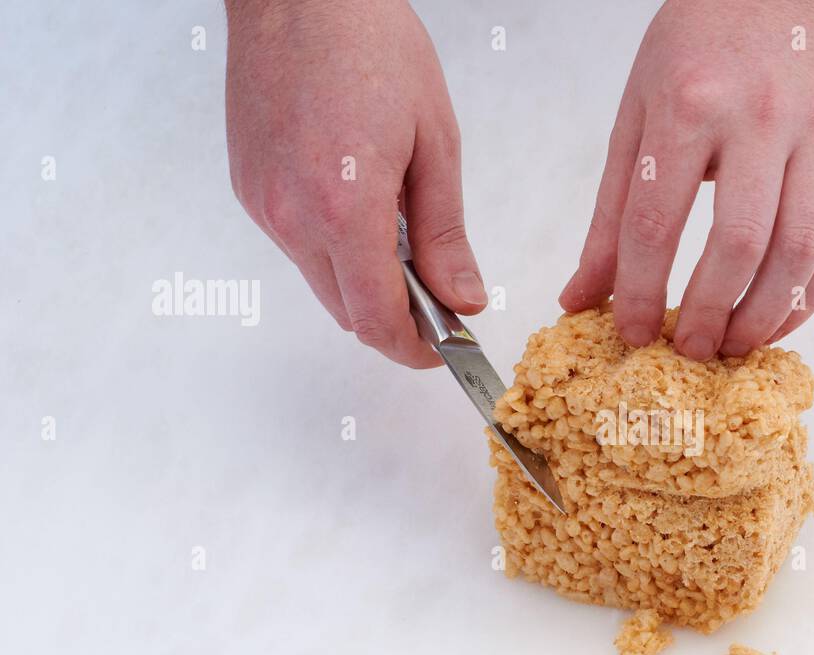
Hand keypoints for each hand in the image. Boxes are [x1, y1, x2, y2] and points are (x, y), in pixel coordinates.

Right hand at [225, 0, 485, 367]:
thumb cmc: (370, 44)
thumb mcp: (435, 142)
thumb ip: (446, 234)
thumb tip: (463, 298)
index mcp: (344, 209)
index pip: (378, 320)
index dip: (415, 350)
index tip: (446, 351)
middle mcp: (292, 217)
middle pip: (348, 312)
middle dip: (397, 321)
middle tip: (441, 302)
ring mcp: (263, 205)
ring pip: (321, 283)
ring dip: (365, 284)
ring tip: (404, 239)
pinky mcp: (249, 189)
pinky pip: (297, 246)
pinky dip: (334, 250)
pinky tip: (362, 208)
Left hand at [560, 0, 813, 358]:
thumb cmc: (699, 51)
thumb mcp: (638, 114)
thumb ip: (611, 214)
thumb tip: (581, 298)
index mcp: (689, 106)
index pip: (656, 222)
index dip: (640, 291)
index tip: (633, 333)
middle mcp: (759, 121)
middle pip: (737, 244)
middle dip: (708, 313)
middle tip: (687, 349)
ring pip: (798, 252)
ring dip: (763, 316)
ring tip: (731, 344)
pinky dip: (807, 296)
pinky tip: (777, 319)